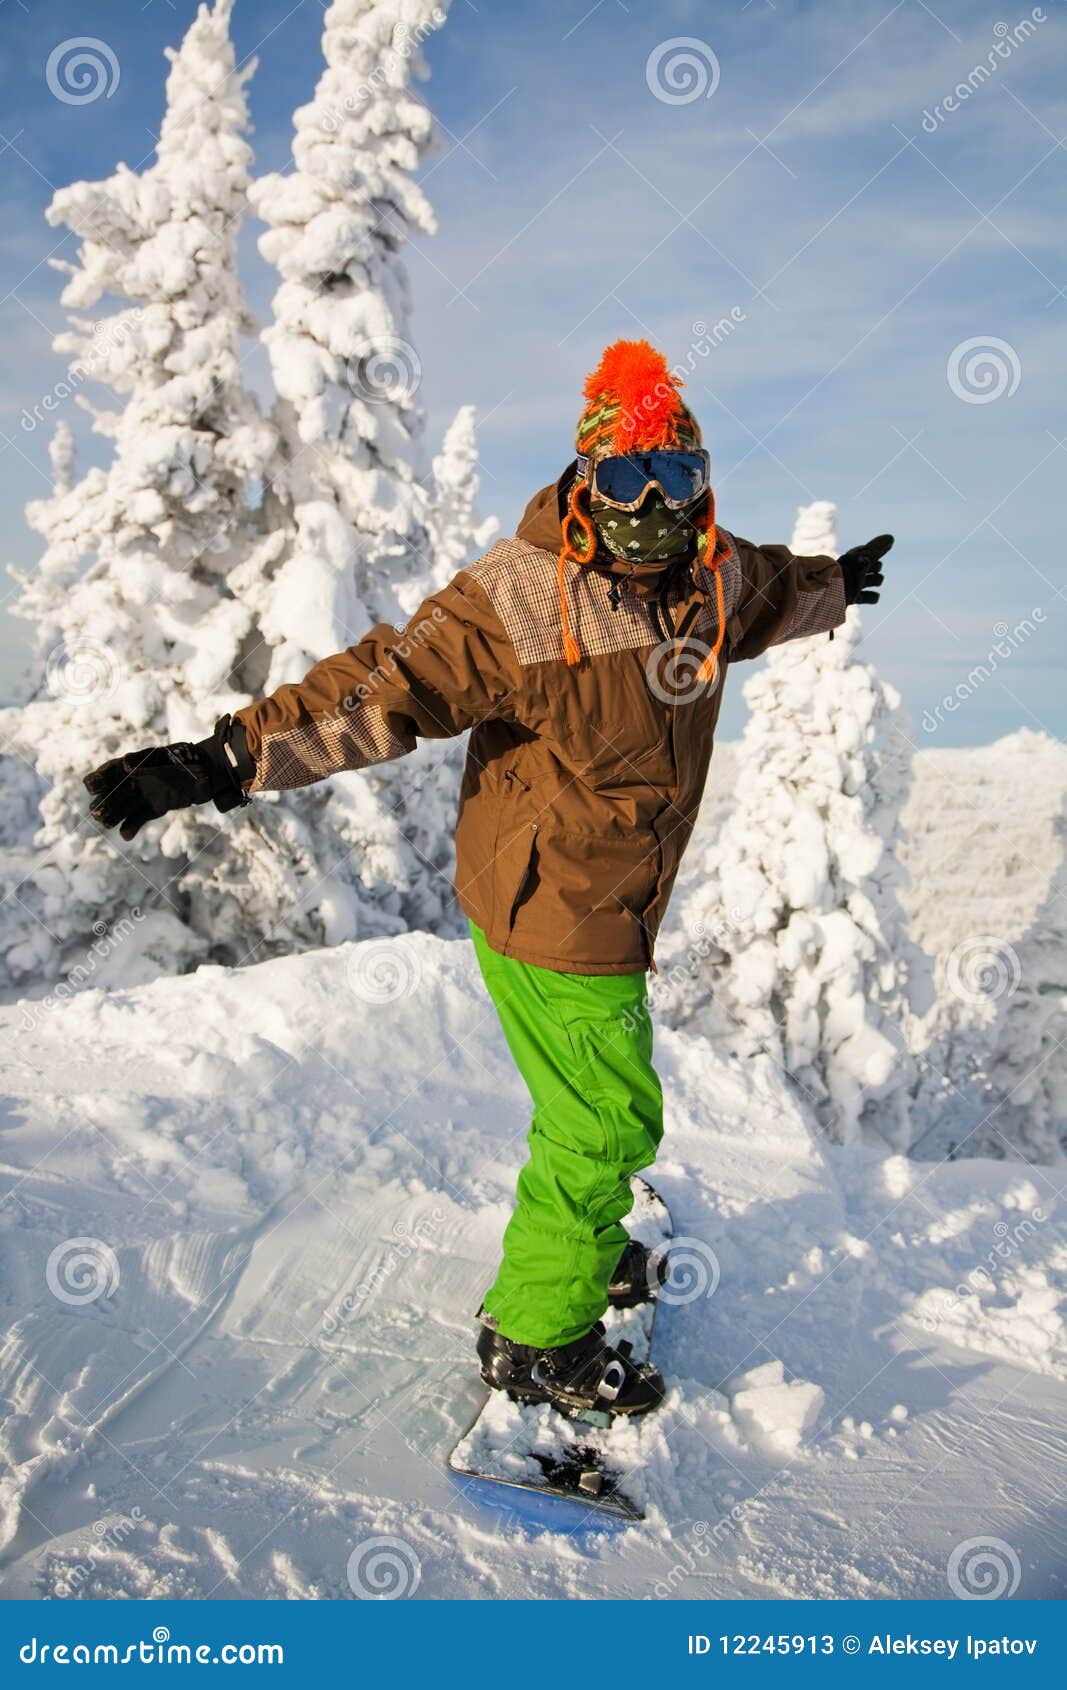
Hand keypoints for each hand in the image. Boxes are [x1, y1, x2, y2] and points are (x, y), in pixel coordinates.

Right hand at [84, 716, 250, 840]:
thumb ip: (144, 759)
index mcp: (130, 764)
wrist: (206, 771)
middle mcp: (132, 782)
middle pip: (110, 794)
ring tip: (106, 823)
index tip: (92, 786)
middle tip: (98, 811)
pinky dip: (131, 827)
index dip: (98, 779)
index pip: (108, 772)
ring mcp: (141, 797)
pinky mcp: (153, 810)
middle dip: (103, 802)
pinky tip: (126, 834)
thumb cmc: (184, 757)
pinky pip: (138, 819)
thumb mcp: (165, 753)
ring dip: (112, 816)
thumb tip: (124, 765)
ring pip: (121, 809)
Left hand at [839, 533, 892, 605]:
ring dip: (876, 581)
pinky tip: (871, 595)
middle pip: (876, 566)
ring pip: (875, 580)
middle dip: (876, 568)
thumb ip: (877, 547)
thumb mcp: (861, 558)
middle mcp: (855, 570)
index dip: (878, 551)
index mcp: (856, 558)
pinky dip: (873, 597)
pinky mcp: (853, 597)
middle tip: (867, 570)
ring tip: (865, 582)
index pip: (873, 551)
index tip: (870, 556)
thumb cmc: (846, 571)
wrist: (829, 592)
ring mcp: (855, 584)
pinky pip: (871, 597)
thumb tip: (891, 537)